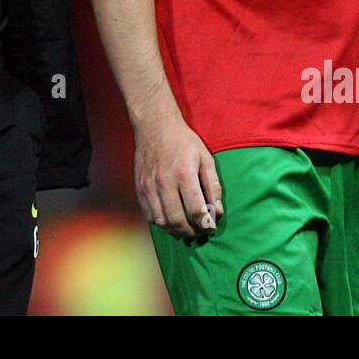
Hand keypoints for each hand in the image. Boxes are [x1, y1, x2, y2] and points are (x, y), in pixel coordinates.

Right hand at [132, 113, 223, 239]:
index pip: (196, 209)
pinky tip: (170, 220)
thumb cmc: (183, 141)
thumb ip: (213, 186)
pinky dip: (161, 222)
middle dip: (191, 232)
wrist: (155, 126)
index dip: (206, 224)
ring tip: (185, 229)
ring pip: (161, 221)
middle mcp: (164, 182)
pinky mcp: (139, 187)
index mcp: (184, 173)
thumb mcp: (205, 158)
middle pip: (177, 220)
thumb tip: (218, 211)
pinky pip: (149, 214)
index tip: (211, 228)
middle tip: (199, 233)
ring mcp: (149, 185)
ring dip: (175, 230)